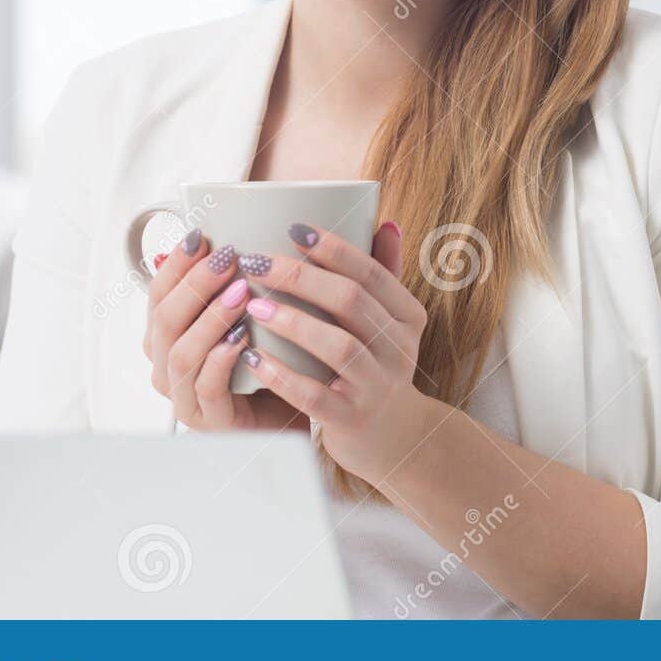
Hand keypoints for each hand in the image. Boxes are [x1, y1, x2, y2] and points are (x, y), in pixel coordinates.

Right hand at [143, 231, 305, 431]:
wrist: (297, 410)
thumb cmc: (269, 359)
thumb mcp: (250, 311)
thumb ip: (232, 279)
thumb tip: (220, 232)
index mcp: (168, 337)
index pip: (158, 294)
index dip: (177, 265)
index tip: (203, 235)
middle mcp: (168, 366)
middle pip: (164, 319)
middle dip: (194, 284)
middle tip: (228, 258)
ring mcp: (185, 396)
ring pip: (181, 353)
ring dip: (210, 318)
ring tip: (240, 291)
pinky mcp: (210, 420)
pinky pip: (206, 387)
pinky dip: (221, 358)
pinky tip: (242, 337)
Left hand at [237, 220, 431, 485]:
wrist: (395, 438)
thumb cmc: (379, 366)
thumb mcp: (393, 322)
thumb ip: (386, 274)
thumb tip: (386, 222)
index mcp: (407, 316)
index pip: (372, 273)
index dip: (334, 249)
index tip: (294, 228)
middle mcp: (399, 348)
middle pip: (351, 302)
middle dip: (300, 277)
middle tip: (255, 262)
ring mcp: (377, 385)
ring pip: (337, 346)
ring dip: (292, 322)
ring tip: (252, 305)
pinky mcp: (352, 418)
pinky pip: (314, 395)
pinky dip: (282, 375)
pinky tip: (253, 358)